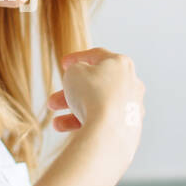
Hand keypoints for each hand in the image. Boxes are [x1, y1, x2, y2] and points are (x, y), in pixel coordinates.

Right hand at [47, 48, 144, 167]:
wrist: (109, 130)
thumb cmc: (92, 94)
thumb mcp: (74, 73)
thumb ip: (75, 70)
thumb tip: (79, 77)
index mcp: (121, 63)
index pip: (97, 56)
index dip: (77, 58)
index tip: (64, 64)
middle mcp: (131, 83)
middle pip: (96, 85)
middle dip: (70, 93)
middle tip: (53, 101)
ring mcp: (132, 106)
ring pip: (97, 105)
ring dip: (73, 111)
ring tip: (55, 122)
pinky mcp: (130, 126)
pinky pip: (104, 120)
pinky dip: (85, 123)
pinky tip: (64, 129)